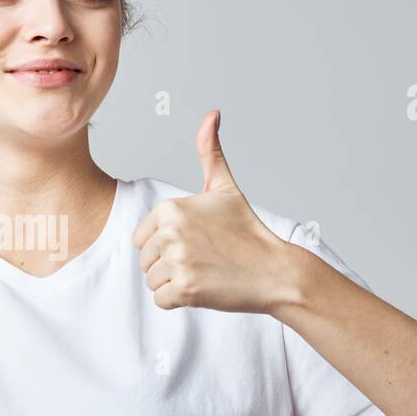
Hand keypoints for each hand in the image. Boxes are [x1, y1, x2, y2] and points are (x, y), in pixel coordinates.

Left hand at [132, 109, 295, 313]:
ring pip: (151, 280)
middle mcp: (170, 233)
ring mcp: (177, 262)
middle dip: (168, 264)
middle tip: (203, 259)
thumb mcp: (225, 188)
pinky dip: (179, 300)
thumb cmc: (247, 230)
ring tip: (204, 272)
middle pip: (144, 260)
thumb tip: (212, 115)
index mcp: (171, 209)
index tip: (196, 242)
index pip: (142, 237)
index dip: (165, 244)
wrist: (275, 270)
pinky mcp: (185, 289)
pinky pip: (161, 300)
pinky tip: (204, 288)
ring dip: (174, 283)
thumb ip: (210, 152)